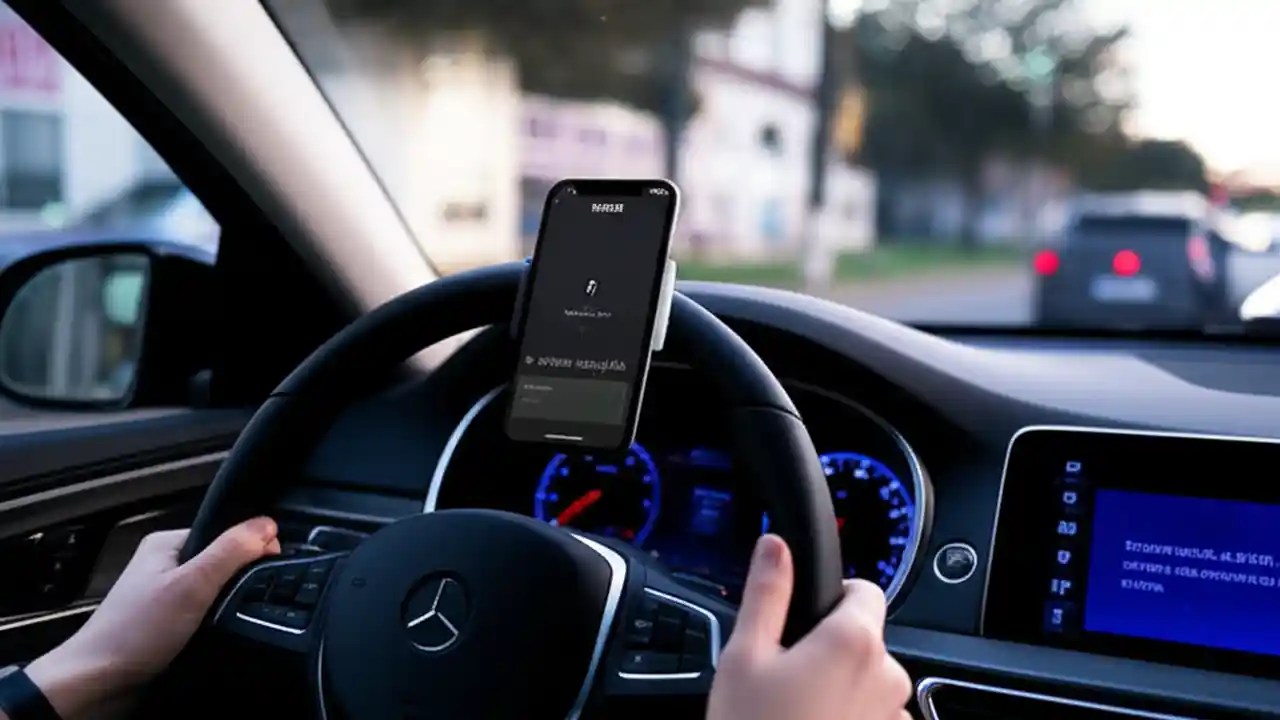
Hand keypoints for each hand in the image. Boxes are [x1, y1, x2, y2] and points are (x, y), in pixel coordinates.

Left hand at [23, 518, 280, 719]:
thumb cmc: (136, 631)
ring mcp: (164, 596)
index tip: (271, 565)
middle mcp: (164, 566)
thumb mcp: (192, 584)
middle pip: (221, 562)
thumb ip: (231, 551)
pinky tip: (222, 632)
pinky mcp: (167, 624)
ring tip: (235, 617)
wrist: (98, 683)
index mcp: (166, 543)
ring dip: (228, 604)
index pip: (223, 532)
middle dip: (240, 579)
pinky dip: (217, 622)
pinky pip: (205, 614)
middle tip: (252, 597)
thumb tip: (268, 524)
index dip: (252, 546)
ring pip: (214, 591)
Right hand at [707, 534, 912, 719]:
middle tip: (784, 676)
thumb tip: (776, 546)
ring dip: (841, 689)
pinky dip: (848, 719)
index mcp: (853, 642)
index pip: (864, 589)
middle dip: (829, 649)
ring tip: (794, 712)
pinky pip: (873, 718)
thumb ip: (767, 593)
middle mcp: (887, 677)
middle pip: (864, 639)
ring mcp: (893, 718)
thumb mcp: (744, 657)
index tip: (804, 618)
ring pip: (868, 682)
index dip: (833, 595)